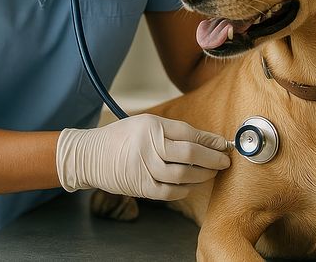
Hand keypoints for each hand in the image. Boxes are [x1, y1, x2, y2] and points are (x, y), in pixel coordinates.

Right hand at [56, 113, 230, 200]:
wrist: (90, 155)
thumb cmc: (121, 137)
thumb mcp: (145, 123)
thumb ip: (173, 131)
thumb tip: (205, 141)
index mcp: (151, 126)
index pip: (189, 133)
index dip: (210, 140)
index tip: (223, 144)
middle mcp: (149, 146)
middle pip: (190, 154)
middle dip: (213, 158)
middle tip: (225, 161)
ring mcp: (144, 168)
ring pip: (183, 175)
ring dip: (202, 175)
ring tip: (212, 172)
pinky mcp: (141, 187)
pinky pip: (170, 192)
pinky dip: (184, 189)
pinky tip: (191, 184)